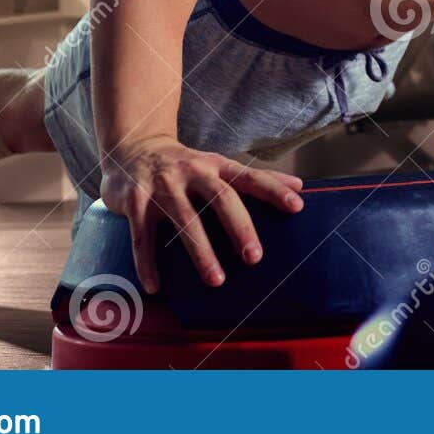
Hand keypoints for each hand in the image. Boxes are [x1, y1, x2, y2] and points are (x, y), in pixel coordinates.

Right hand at [99, 136, 304, 293]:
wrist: (133, 146)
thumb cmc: (187, 164)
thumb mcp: (219, 165)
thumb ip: (255, 178)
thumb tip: (300, 185)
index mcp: (216, 165)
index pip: (250, 177)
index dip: (274, 190)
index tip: (296, 207)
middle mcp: (192, 172)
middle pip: (221, 199)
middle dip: (239, 227)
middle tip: (254, 257)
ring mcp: (162, 186)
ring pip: (185, 220)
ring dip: (201, 252)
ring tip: (216, 280)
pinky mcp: (134, 201)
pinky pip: (142, 236)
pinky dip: (147, 263)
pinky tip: (156, 287)